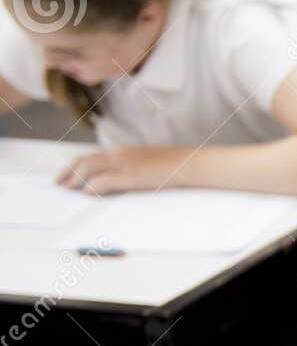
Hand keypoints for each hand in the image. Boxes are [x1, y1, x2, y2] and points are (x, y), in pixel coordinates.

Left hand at [56, 146, 183, 193]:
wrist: (187, 163)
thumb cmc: (171, 166)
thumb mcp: (146, 163)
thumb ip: (129, 168)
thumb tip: (118, 180)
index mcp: (121, 151)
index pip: (90, 156)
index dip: (74, 165)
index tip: (65, 175)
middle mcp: (118, 155)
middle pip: (84, 160)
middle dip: (68, 172)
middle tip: (59, 184)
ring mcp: (123, 164)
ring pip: (89, 168)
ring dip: (75, 179)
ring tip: (68, 189)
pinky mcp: (130, 176)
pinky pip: (104, 181)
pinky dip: (93, 186)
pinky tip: (87, 193)